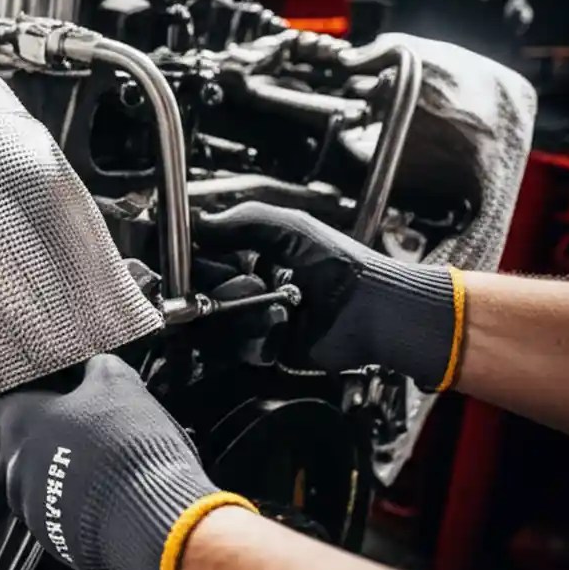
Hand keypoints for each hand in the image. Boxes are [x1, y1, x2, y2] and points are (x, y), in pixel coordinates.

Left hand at [0, 354, 252, 569]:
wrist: (152, 519)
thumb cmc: (130, 449)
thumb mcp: (119, 384)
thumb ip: (97, 369)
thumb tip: (93, 367)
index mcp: (22, 423)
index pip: (3, 398)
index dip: (25, 388)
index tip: (42, 386)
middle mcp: (15, 468)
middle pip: (22, 441)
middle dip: (48, 432)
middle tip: (83, 424)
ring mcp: (31, 508)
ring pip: (38, 479)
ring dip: (60, 469)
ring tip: (100, 463)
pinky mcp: (53, 540)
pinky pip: (58, 513)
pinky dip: (76, 503)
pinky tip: (105, 494)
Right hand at [195, 202, 461, 389]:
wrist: (372, 310)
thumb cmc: (341, 265)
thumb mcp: (292, 227)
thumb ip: (244, 220)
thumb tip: (199, 222)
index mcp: (251, 255)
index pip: (202, 257)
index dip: (197, 259)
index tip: (197, 257)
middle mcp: (247, 287)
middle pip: (200, 292)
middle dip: (223, 287)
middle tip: (251, 283)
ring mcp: (252, 319)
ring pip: (213, 322)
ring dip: (242, 313)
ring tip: (277, 306)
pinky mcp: (262, 349)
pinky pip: (235, 347)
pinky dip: (257, 335)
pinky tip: (283, 325)